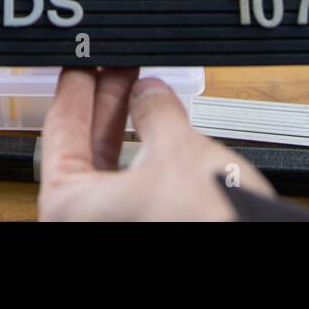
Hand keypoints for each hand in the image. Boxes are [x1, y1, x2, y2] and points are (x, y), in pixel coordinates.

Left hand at [37, 68, 274, 220]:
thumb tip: (149, 93)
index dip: (77, 88)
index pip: (61, 129)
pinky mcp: (142, 230)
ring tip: (143, 91)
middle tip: (119, 68)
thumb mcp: (178, 149)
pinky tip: (161, 132)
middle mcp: (82, 223)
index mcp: (68, 206)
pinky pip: (132, 189)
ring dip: (129, 127)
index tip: (83, 63)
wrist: (246, 245)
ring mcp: (112, 230)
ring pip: (112, 170)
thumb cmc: (201, 225)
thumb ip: (156, 112)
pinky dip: (144, 158)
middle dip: (107, 104)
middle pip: (85, 149)